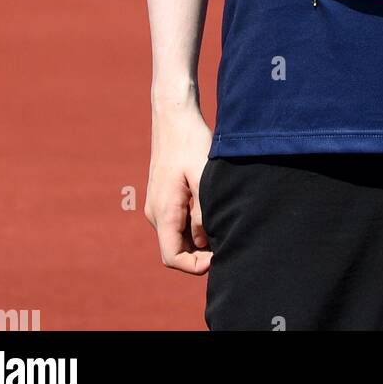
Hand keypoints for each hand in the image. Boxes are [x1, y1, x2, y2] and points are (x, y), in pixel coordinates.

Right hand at [144, 106, 213, 273]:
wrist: (174, 117)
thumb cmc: (191, 142)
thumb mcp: (203, 177)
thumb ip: (203, 213)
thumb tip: (204, 243)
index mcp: (164, 212)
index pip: (173, 258)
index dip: (196, 266)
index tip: (220, 255)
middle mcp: (155, 213)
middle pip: (176, 250)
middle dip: (200, 253)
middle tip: (227, 237)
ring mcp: (157, 205)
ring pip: (177, 236)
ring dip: (198, 237)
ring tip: (221, 219)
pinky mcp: (163, 197)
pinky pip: (177, 222)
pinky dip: (194, 224)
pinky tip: (211, 207)